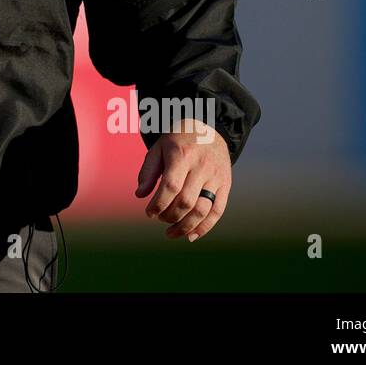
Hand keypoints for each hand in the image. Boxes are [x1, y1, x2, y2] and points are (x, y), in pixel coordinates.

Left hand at [134, 117, 230, 242]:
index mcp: (182, 155)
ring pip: (203, 209)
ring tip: (171, 233)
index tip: (149, 213)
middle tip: (159, 219)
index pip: (171, 186)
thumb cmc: (177, 140)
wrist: (208, 128)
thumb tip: (139, 195)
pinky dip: (205, 227)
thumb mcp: (158, 148)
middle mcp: (202, 166)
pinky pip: (218, 210)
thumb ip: (148, 171)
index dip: (158, 204)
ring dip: (186, 226)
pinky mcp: (226, 184)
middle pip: (186, 200)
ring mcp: (216, 176)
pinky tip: (191, 236)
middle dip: (170, 216)